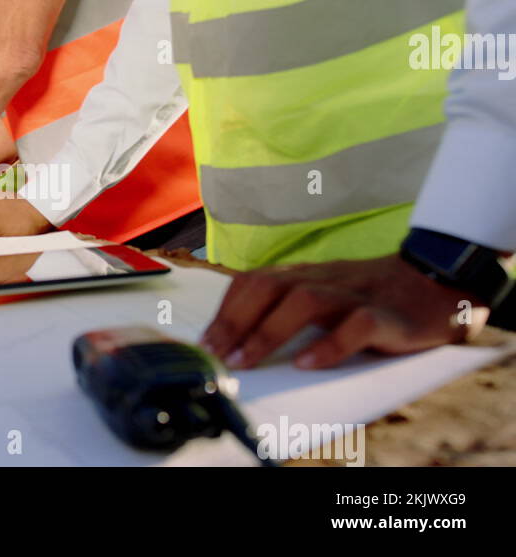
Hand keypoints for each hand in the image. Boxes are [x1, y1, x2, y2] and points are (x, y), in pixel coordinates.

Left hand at [199, 255, 489, 369]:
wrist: (436, 280)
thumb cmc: (369, 295)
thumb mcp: (322, 293)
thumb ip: (286, 307)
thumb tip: (237, 338)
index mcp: (304, 275)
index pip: (253, 282)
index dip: (225, 310)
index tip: (204, 341)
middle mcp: (323, 279)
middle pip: (268, 287)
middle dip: (235, 321)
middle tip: (216, 354)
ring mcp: (354, 294)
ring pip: (305, 301)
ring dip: (268, 332)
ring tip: (246, 361)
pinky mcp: (386, 315)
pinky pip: (356, 325)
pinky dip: (329, 344)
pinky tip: (307, 363)